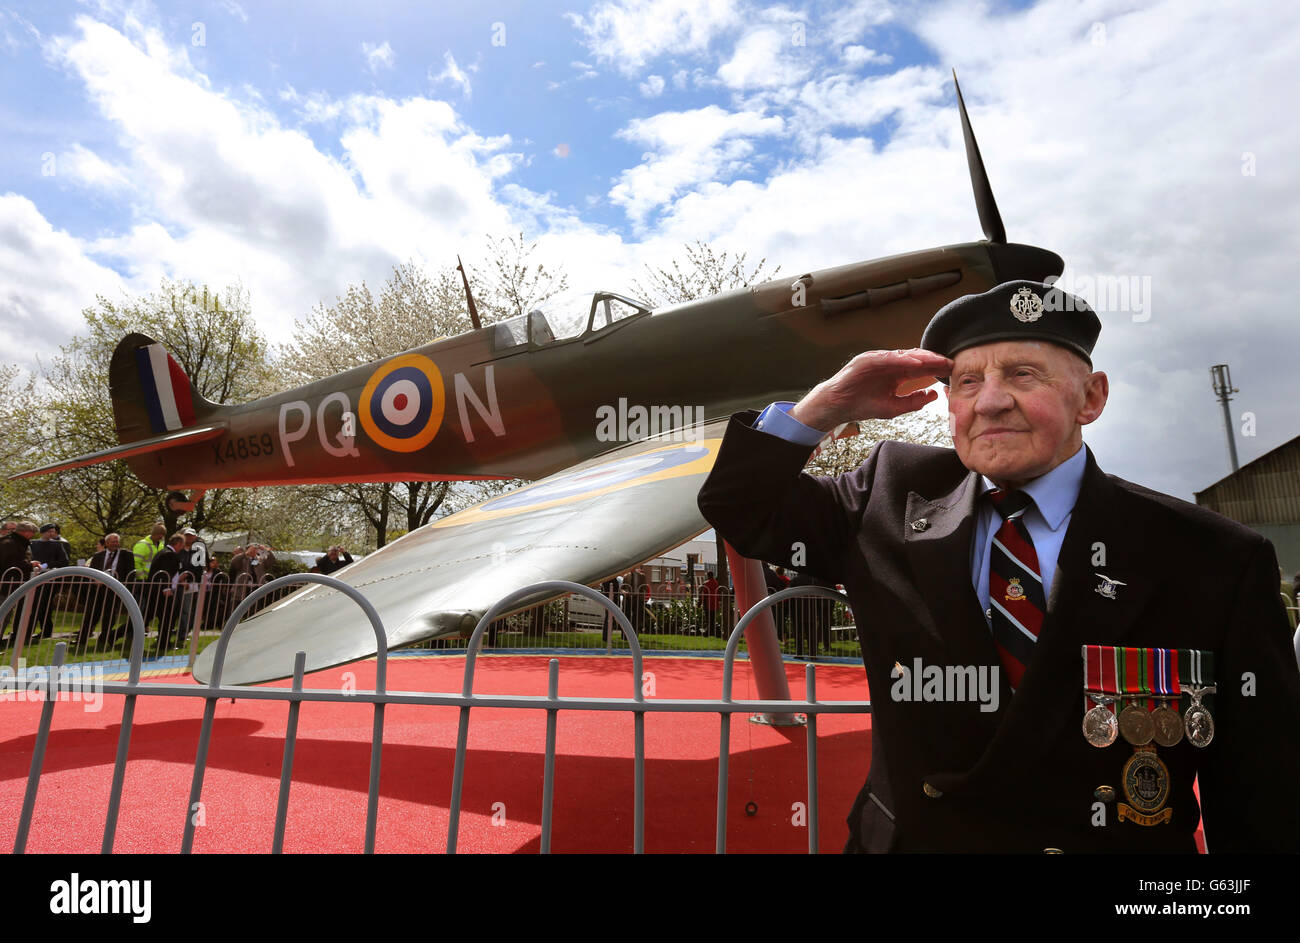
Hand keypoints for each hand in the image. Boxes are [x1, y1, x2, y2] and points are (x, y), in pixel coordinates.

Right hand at [789, 348, 951, 430]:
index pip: (919, 369)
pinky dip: (902, 359)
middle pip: (915, 359)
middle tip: (950, 362)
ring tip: (937, 360)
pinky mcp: (867, 360)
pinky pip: (887, 358)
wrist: (838, 407)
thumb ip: (913, 401)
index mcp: (895, 375)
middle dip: (933, 360)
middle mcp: (888, 365)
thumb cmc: (862, 406)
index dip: (935, 368)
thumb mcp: (893, 408)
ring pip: (903, 356)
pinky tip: (916, 363)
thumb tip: (933, 395)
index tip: (952, 370)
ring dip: (921, 357)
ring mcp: (878, 360)